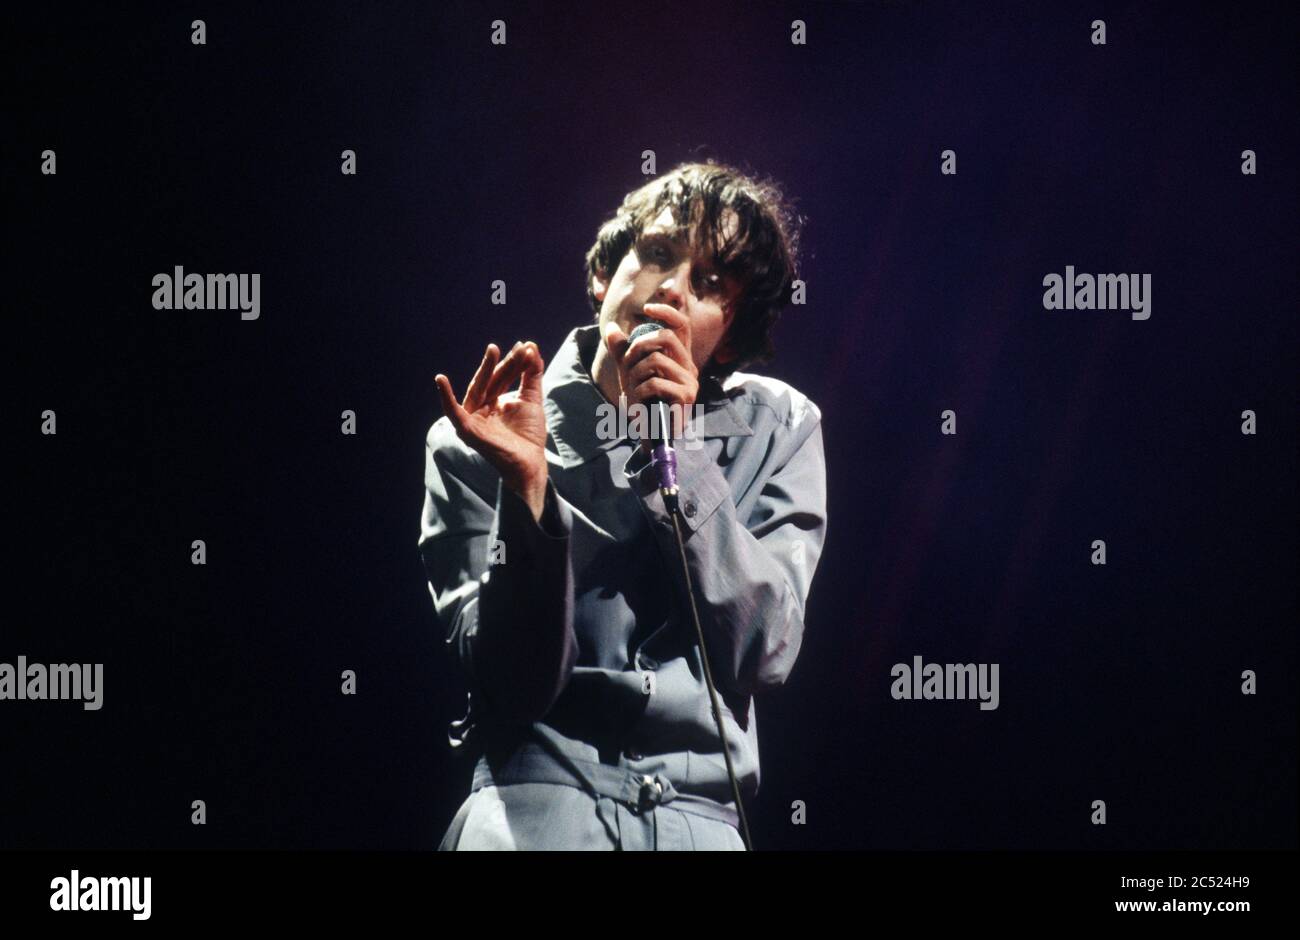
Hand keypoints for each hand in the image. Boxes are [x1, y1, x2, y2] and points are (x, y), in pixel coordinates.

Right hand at [435, 341, 547, 519]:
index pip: (502, 377)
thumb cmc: (529, 434)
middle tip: (516, 347)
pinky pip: (453, 412)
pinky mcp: (467, 430)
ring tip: (493, 350)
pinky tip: (440, 380)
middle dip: (503, 363)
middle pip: (491, 380)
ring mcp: (473, 418)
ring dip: (485, 369)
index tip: (526, 347)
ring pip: (477, 388)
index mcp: (493, 401)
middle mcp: (480, 408)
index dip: (513, 362)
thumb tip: (531, 346)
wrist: (531, 462)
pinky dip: (445, 397)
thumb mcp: (532, 398)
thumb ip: (532, 374)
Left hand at [603, 304, 699, 449]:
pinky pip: (656, 382)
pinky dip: (640, 389)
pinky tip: (639, 401)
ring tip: (632, 388)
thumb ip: (621, 350)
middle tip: (626, 362)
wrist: (649, 431)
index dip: (667, 311)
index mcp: (679, 356)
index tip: (647, 308)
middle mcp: (689, 366)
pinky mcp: (686, 396)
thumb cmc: (642, 401)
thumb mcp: (629, 371)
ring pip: (657, 359)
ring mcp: (690, 381)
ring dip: (635, 373)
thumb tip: (610, 327)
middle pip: (666, 336)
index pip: (681, 325)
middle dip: (638, 346)